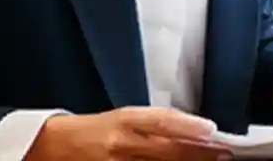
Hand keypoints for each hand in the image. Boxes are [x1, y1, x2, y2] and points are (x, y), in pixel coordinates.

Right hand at [26, 107, 230, 160]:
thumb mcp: (121, 119)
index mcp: (123, 120)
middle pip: (166, 149)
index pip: (161, 121)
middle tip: (223, 153)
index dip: (189, 126)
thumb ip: (153, 126)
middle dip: (199, 153)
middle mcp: (120, 144)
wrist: (48, 148)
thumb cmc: (89, 132)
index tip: (212, 131)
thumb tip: (193, 131)